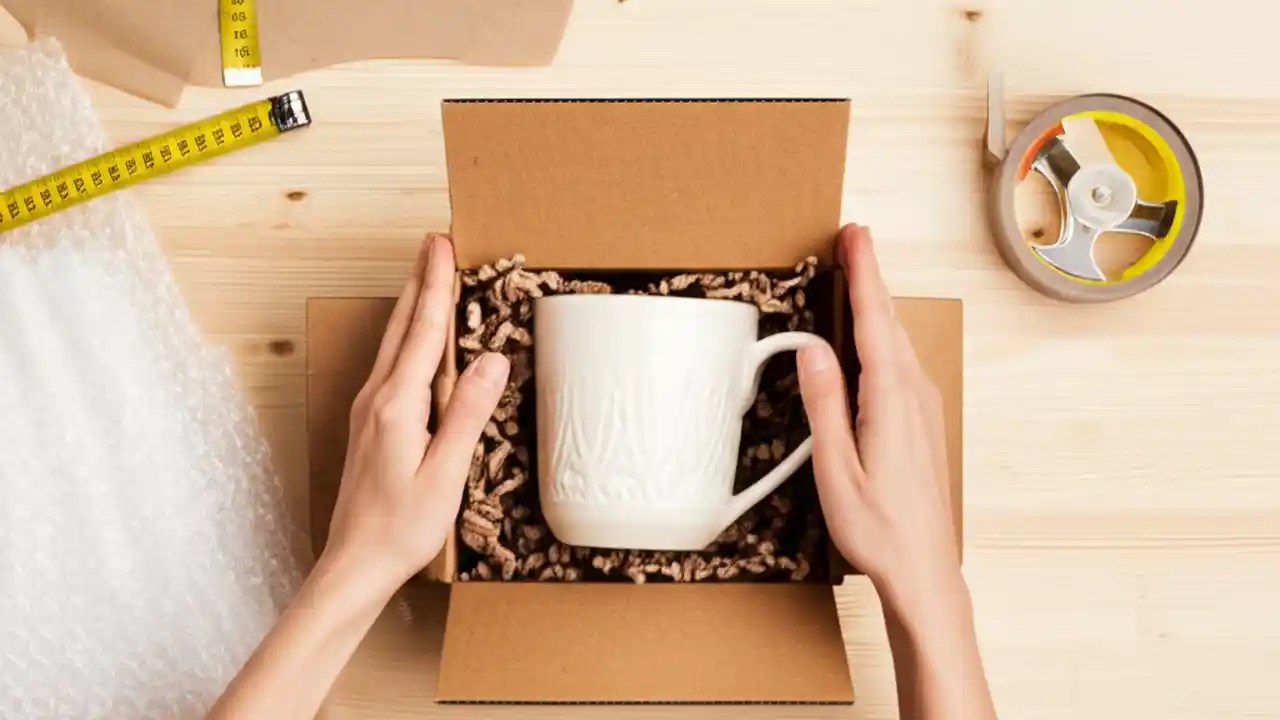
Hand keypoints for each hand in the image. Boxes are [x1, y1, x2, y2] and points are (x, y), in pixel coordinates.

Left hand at [323, 233, 509, 592]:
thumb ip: (467, 413)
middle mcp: (376, 399)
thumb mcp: (446, 473)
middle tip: (434, 243)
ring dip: (413, 306)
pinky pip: (391, 366)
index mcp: (397, 405)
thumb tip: (492, 361)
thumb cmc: (402, 528)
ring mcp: (368, 411)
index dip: (437, 285)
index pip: (424, 332)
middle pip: (403, 327)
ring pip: (394, 344)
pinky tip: (415, 340)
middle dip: (421, 281)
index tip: (443, 246)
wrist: (354, 565)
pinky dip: (407, 338)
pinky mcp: (370, 425)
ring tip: (427, 277)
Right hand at [797, 224, 957, 602]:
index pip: (874, 321)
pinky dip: (884, 336)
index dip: (864, 274)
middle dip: (871, 277)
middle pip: (890, 322)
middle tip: (855, 238)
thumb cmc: (876, 528)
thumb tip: (811, 347)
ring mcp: (923, 408)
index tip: (856, 235)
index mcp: (890, 399)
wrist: (923, 571)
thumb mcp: (834, 468)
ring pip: (897, 342)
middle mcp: (914, 395)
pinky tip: (872, 338)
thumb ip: (823, 403)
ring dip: (877, 305)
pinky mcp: (922, 423)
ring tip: (859, 275)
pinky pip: (901, 364)